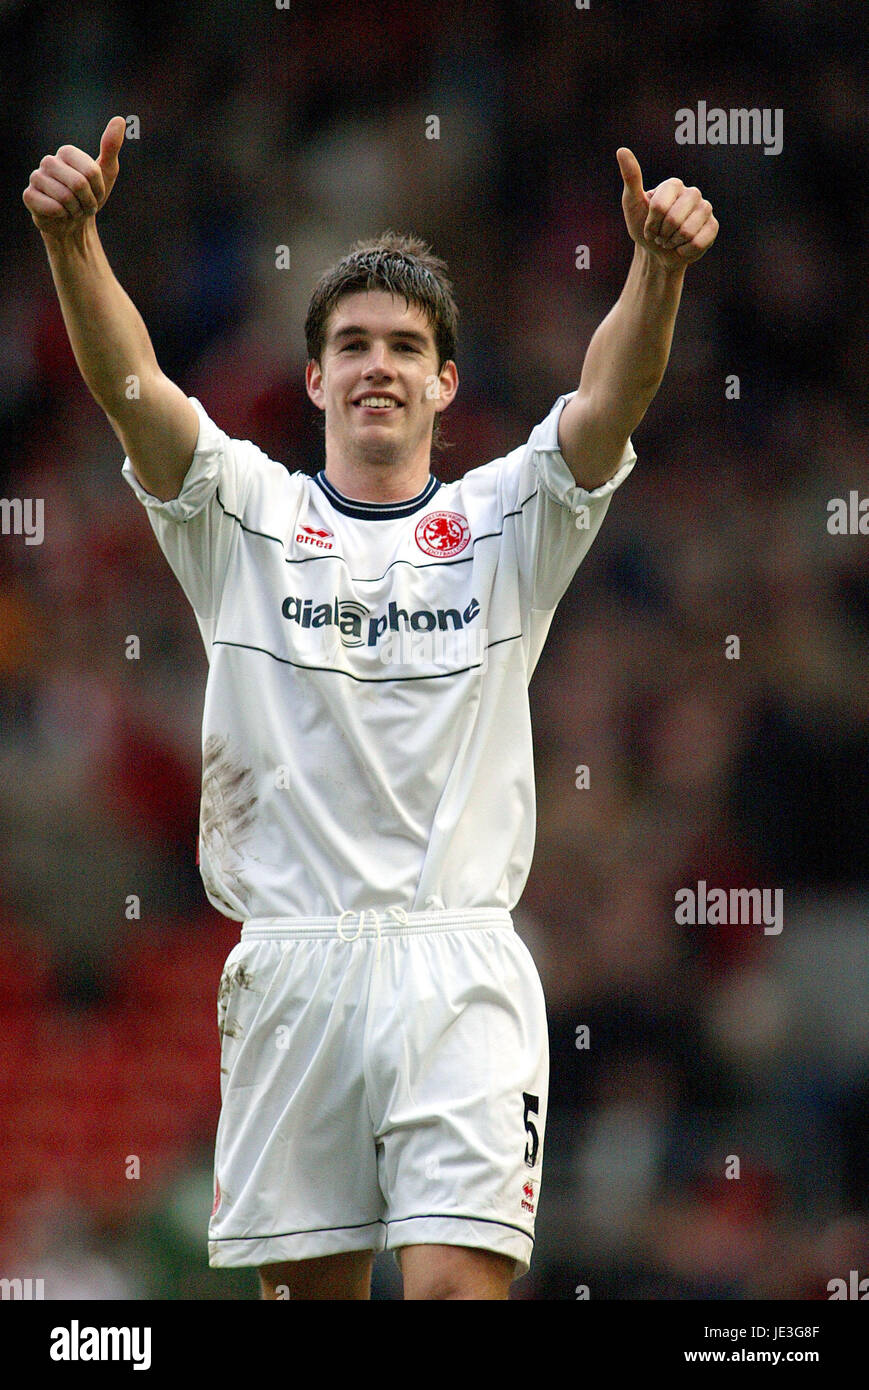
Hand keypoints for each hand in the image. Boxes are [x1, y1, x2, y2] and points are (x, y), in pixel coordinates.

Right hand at [22, 116, 125, 238]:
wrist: (74, 223)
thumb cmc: (89, 196)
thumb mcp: (106, 173)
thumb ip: (111, 147)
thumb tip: (119, 119)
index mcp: (66, 152)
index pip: (91, 172)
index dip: (98, 189)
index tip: (95, 193)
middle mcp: (48, 161)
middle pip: (78, 184)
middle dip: (88, 201)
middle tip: (85, 205)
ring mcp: (36, 177)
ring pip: (65, 197)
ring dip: (76, 211)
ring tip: (74, 210)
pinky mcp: (29, 195)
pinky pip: (52, 208)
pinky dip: (62, 216)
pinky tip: (60, 214)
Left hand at [616, 147, 717, 270]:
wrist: (656, 252)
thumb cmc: (643, 226)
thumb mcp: (632, 204)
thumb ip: (631, 178)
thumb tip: (622, 150)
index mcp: (673, 185)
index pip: (660, 206)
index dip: (651, 224)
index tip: (648, 227)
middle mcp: (692, 193)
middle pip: (674, 220)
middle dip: (661, 235)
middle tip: (660, 235)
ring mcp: (705, 209)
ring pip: (687, 232)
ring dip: (673, 243)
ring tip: (670, 240)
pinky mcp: (713, 227)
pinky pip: (698, 243)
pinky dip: (684, 251)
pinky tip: (682, 247)